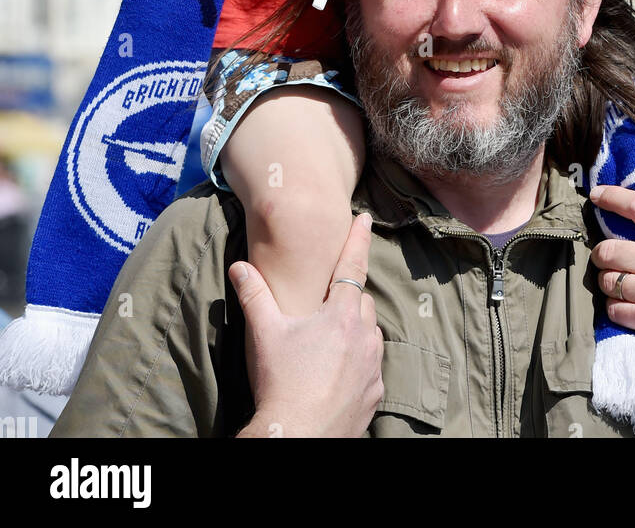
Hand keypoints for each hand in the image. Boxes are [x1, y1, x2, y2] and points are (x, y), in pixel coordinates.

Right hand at [230, 212, 383, 437]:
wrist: (295, 436)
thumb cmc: (280, 382)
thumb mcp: (264, 333)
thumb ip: (253, 294)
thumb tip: (239, 266)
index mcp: (340, 316)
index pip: (353, 266)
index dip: (358, 239)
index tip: (366, 219)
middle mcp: (363, 337)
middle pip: (363, 302)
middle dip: (349, 297)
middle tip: (328, 302)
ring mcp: (372, 367)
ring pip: (371, 333)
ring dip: (357, 328)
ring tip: (332, 338)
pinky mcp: (374, 393)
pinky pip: (372, 366)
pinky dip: (360, 361)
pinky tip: (339, 370)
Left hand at [589, 184, 634, 393]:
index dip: (614, 197)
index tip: (597, 195)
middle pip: (610, 249)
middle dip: (601, 253)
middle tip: (605, 258)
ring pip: (608, 281)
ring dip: (608, 283)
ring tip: (616, 286)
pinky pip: (615, 311)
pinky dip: (615, 310)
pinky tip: (626, 310)